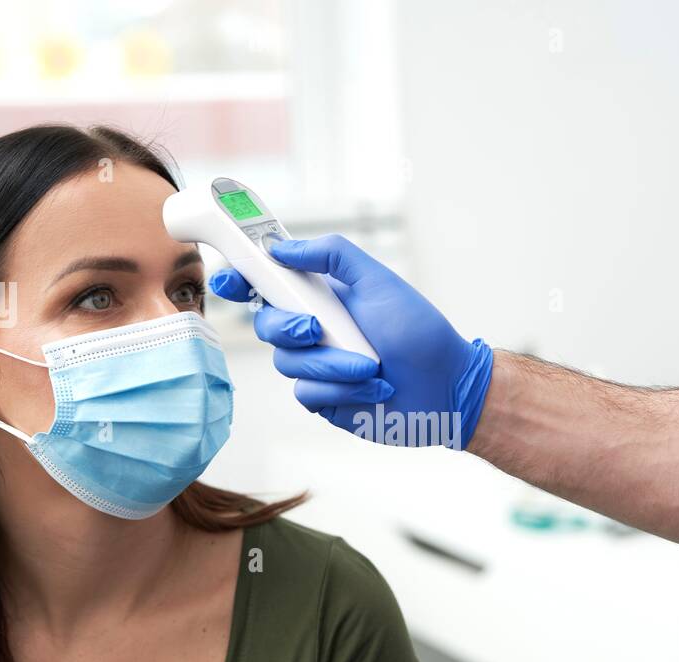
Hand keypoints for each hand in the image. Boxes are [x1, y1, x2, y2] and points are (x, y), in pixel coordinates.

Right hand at [208, 234, 492, 448]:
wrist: (447, 386)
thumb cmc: (420, 332)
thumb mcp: (379, 282)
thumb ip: (333, 255)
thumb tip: (283, 246)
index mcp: (321, 297)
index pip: (266, 284)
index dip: (239, 279)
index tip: (232, 279)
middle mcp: (312, 330)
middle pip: (265, 324)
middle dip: (287, 327)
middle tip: (315, 330)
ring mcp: (316, 366)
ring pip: (287, 363)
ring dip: (331, 364)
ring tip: (370, 367)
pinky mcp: (324, 399)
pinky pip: (307, 394)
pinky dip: (341, 391)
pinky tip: (374, 389)